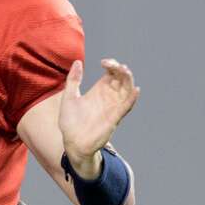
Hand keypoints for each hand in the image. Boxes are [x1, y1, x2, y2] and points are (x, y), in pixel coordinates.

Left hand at [59, 58, 139, 177]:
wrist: (72, 142)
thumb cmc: (70, 122)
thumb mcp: (69, 97)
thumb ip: (73, 80)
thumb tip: (77, 62)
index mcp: (99, 91)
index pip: (112, 73)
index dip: (112, 65)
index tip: (104, 62)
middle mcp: (108, 98)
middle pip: (122, 79)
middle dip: (121, 70)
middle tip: (113, 65)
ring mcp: (113, 107)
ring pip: (127, 90)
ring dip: (128, 80)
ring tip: (124, 70)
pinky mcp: (114, 119)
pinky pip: (126, 107)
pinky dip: (132, 98)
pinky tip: (135, 90)